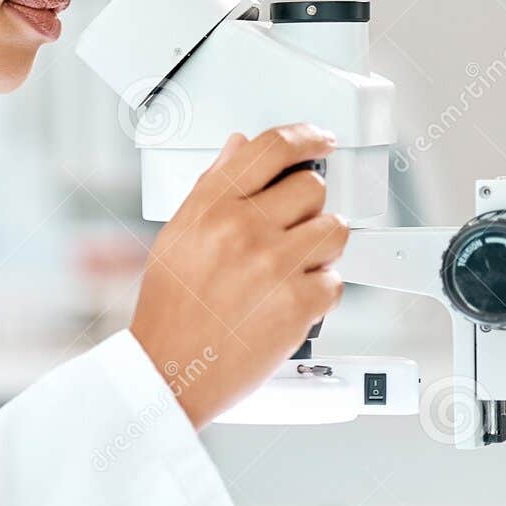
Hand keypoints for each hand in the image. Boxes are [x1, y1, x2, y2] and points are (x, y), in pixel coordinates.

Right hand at [130, 123, 346, 429]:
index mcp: (212, 208)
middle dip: (308, 209)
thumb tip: (238, 148)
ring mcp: (273, 267)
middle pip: (312, 188)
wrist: (170, 368)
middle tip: (292, 232)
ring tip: (295, 266)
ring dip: (322, 248)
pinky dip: (319, 293)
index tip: (321, 140)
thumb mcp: (177, 236)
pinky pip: (335, 281)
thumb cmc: (171, 309)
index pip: (271, 149)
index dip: (306, 137)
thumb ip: (211, 188)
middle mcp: (242, 230)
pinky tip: (289, 300)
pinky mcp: (297, 305)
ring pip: (334, 230)